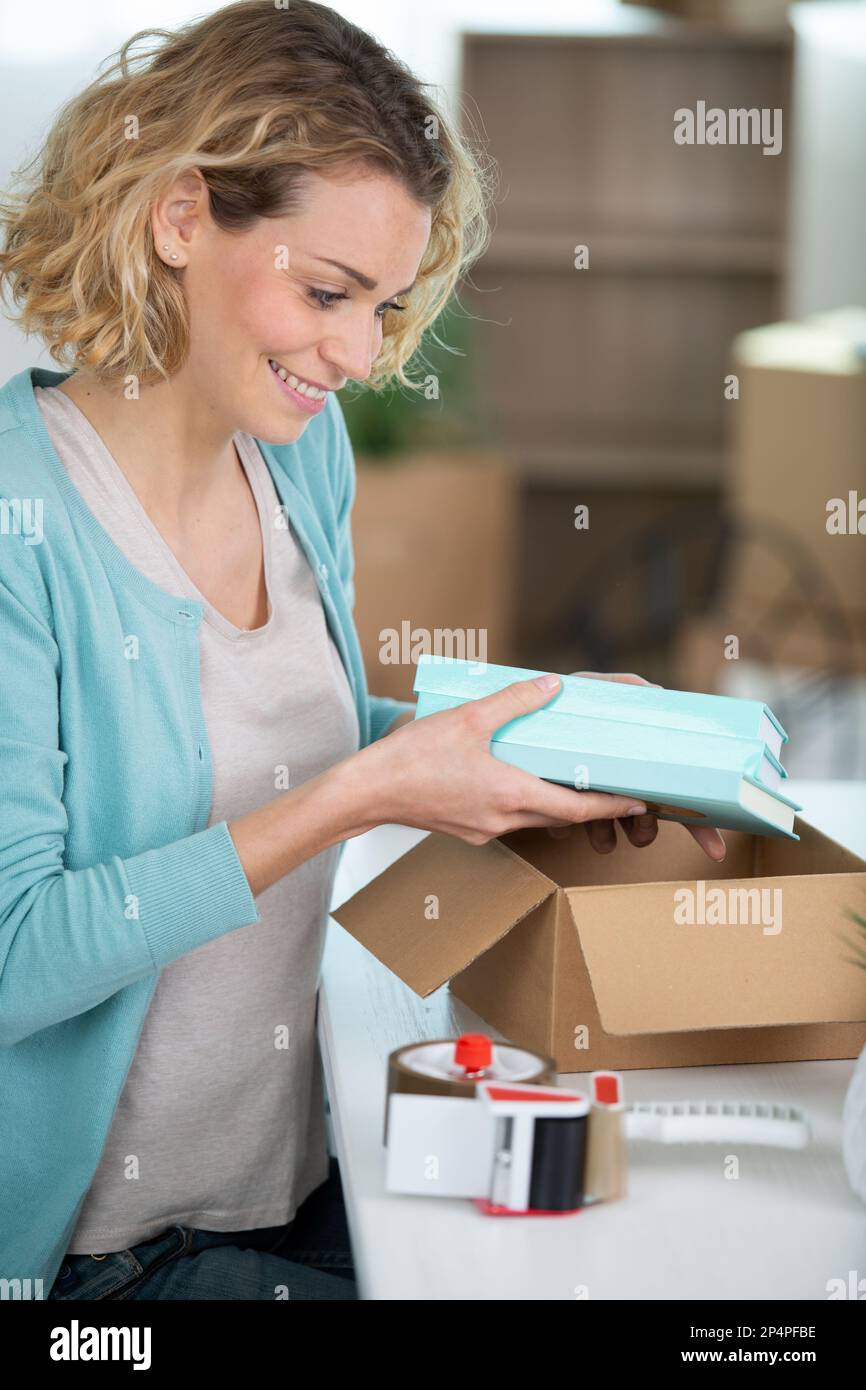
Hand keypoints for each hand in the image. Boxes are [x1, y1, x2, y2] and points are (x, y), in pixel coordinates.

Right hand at [343, 674, 650, 844]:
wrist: (366, 793)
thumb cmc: (412, 757)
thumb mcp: (468, 718)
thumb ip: (514, 701)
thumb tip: (551, 684)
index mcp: (511, 794)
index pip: (577, 808)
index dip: (611, 806)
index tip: (639, 803)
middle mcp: (503, 820)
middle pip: (559, 816)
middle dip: (588, 805)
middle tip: (614, 787)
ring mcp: (484, 829)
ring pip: (532, 818)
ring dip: (553, 803)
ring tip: (569, 780)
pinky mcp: (467, 830)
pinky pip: (507, 819)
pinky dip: (521, 802)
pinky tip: (514, 780)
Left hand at [546, 671, 725, 861]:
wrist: (525, 711)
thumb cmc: (571, 698)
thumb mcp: (601, 688)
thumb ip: (630, 687)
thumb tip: (659, 694)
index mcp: (638, 762)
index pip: (679, 796)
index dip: (701, 825)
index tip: (716, 850)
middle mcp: (618, 782)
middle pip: (646, 821)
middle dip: (644, 832)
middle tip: (639, 831)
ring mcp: (589, 797)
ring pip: (610, 833)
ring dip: (607, 837)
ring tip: (599, 834)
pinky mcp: (557, 805)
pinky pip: (566, 828)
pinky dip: (564, 828)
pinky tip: (560, 823)